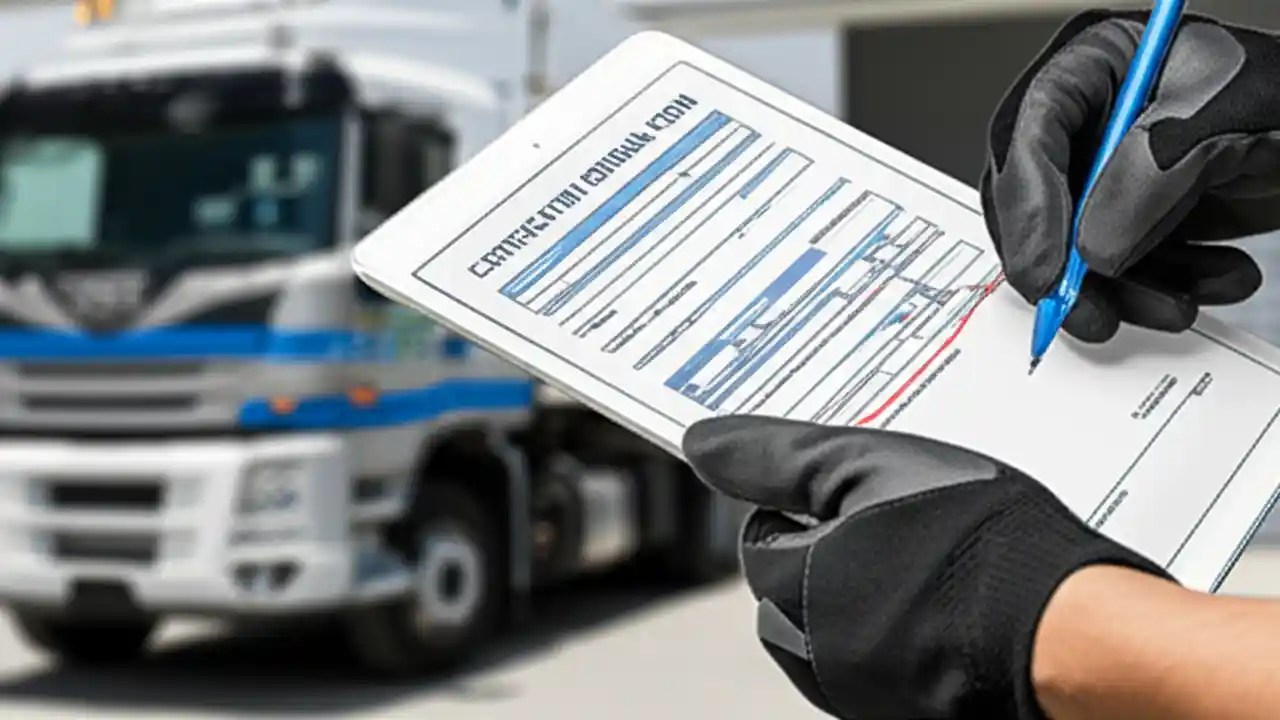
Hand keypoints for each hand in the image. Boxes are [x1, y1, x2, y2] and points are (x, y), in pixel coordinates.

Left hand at [682, 416, 1173, 718]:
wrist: (1079, 633)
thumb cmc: (982, 548)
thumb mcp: (868, 464)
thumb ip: (778, 457)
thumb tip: (702, 443)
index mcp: (793, 591)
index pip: (760, 540)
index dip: (800, 502)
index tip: (840, 487)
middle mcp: (816, 655)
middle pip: (787, 595)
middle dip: (823, 555)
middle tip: (888, 517)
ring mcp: (865, 692)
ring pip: (833, 633)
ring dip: (863, 594)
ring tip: (926, 556)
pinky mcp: (911, 710)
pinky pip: (884, 662)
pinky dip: (902, 630)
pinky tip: (948, 598)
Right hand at [980, 10, 1275, 342]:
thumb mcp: (1230, 112)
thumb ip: (1154, 172)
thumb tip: (1092, 245)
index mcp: (1098, 64)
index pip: (1032, 132)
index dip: (1031, 206)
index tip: (1051, 270)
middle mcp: (1091, 120)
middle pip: (1037, 201)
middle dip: (1068, 268)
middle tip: (1091, 311)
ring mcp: (1111, 172)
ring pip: (1076, 250)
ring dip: (1128, 291)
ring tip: (1179, 305)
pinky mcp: (1138, 216)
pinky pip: (1124, 269)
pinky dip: (1167, 289)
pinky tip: (1216, 280)